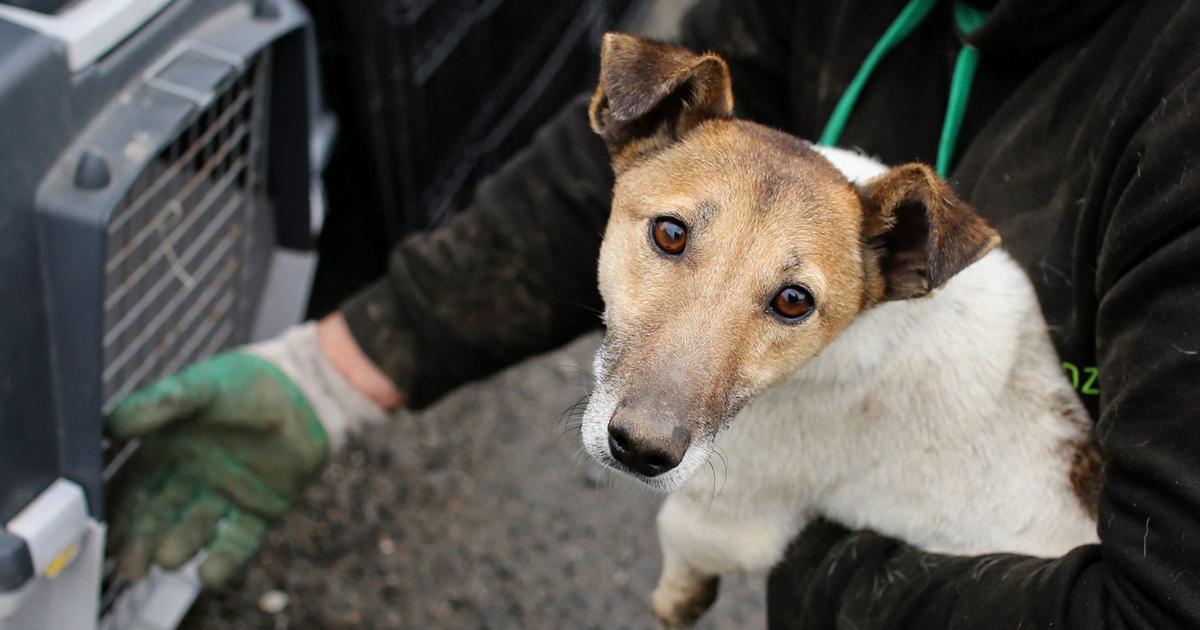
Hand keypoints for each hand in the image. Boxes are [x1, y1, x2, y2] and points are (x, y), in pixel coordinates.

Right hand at [105, 351, 329, 586]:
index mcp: (170, 450)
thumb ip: (158, 405)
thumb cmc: (248, 383)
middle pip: (159, 516)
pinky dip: (225, 560)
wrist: (308, 390)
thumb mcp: (198, 389)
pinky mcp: (262, 510)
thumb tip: (108, 426)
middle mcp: (194, 477)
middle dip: (142, 542)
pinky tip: (210, 575)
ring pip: (195, 531)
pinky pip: (239, 541)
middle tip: (130, 566)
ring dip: (179, 547)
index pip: (134, 488)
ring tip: (168, 558)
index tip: (102, 535)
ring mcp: (228, 495)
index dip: (118, 512)